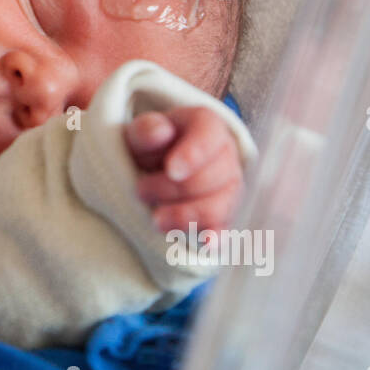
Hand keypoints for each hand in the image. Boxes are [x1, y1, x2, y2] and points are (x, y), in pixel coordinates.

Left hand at [124, 106, 243, 233]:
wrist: (153, 166)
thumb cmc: (148, 145)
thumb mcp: (140, 132)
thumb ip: (146, 130)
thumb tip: (160, 133)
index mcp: (207, 126)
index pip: (209, 137)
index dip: (193, 155)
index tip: (171, 170)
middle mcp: (226, 156)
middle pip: (210, 177)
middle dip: (173, 189)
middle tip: (141, 190)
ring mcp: (229, 188)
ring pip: (218, 206)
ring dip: (184, 215)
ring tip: (155, 219)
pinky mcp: (225, 216)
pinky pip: (226, 228)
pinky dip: (217, 237)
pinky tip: (207, 244)